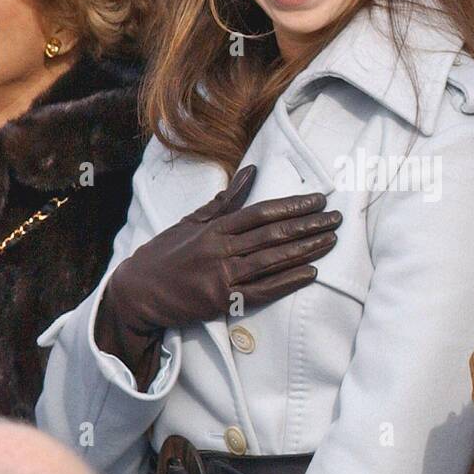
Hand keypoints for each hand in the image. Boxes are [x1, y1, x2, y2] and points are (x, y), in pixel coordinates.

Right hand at [95, 165, 340, 378]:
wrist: (136, 293)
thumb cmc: (165, 255)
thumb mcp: (191, 222)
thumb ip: (225, 200)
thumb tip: (251, 172)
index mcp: (214, 227)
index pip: (261, 212)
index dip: (292, 205)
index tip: (318, 199)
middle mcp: (220, 249)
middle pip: (272, 234)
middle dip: (308, 225)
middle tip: (336, 218)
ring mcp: (221, 276)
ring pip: (272, 260)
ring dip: (305, 250)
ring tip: (331, 240)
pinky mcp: (221, 301)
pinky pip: (262, 291)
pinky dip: (288, 282)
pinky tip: (310, 273)